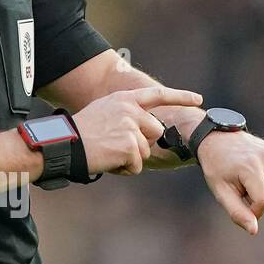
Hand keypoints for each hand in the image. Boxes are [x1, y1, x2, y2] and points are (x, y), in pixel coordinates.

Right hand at [73, 85, 203, 174]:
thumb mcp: (103, 112)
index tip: (198, 100)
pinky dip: (123, 169)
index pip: (157, 94)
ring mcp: (131, 128)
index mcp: (124, 100)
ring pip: (144, 152)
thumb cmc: (79, 132)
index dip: (180, 96)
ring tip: (106, 153)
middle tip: (115, 146)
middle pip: (154, 132)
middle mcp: (131, 110)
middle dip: (140, 144)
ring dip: (128, 159)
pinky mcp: (130, 146)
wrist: (64, 144)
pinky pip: (136, 166)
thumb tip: (146, 129)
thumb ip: (126, 115)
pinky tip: (107, 161)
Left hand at [197, 130, 263, 234]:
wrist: (220, 140)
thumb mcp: (221, 192)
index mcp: (250, 166)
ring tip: (251, 184)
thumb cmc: (218, 168)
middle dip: (263, 204)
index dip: (255, 210)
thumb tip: (254, 230)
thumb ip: (237, 212)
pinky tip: (260, 178)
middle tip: (244, 192)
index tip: (241, 204)